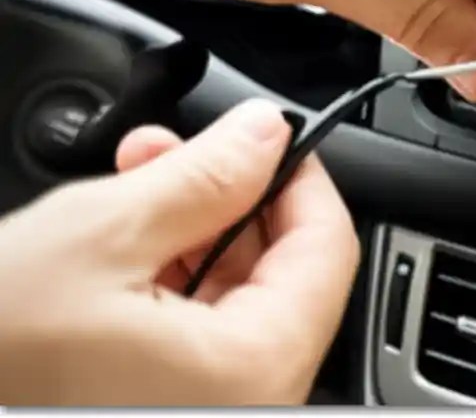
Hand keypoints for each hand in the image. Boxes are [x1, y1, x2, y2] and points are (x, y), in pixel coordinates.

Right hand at [0, 99, 358, 404]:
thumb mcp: (96, 239)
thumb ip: (201, 177)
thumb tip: (263, 134)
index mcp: (253, 371)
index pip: (330, 250)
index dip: (299, 178)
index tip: (266, 136)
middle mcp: (246, 403)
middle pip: (283, 274)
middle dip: (227, 198)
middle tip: (171, 151)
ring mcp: (207, 409)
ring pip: (235, 301)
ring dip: (191, 232)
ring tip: (129, 186)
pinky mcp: (164, 407)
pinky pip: (197, 336)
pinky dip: (167, 282)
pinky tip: (120, 244)